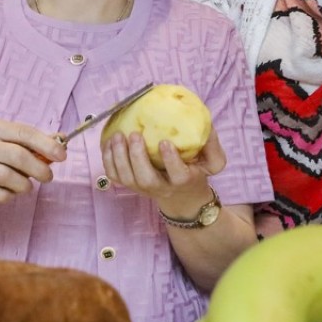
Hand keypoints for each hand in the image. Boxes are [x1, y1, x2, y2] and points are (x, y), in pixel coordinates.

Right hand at [0, 118, 66, 204]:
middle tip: (48, 177)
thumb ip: (36, 142)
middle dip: (38, 168)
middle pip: (17, 155)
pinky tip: (9, 193)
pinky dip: (6, 195)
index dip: (46, 145)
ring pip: (5, 176)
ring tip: (27, 186)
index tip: (62, 156)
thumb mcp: (12, 144)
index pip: (24, 132)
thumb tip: (63, 139)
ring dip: (23, 185)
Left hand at [101, 128, 225, 216]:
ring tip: (118, 136)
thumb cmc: (196, 172)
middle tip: (134, 134)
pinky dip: (108, 160)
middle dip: (137, 157)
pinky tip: (108, 142)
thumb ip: (212, 145)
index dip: (171, 160)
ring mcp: (143, 188)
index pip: (178, 176)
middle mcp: (161, 188)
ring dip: (119, 157)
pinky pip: (115, 176)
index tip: (165, 142)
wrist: (183, 197)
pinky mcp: (130, 185)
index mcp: (184, 181)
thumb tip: (206, 123)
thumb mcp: (213, 162)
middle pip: (146, 179)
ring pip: (127, 179)